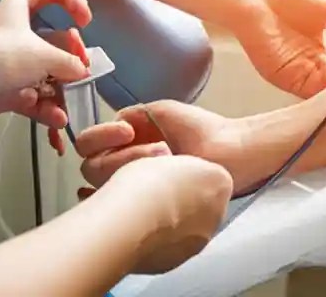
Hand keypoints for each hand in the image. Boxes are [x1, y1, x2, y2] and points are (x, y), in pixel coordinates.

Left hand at [0, 0, 91, 151]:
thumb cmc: (0, 58)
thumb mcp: (44, 55)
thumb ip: (70, 63)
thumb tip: (80, 72)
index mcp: (20, 7)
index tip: (84, 21)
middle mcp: (16, 32)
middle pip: (55, 38)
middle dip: (72, 55)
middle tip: (80, 67)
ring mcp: (12, 62)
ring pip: (47, 71)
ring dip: (62, 89)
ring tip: (69, 102)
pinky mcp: (7, 89)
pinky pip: (35, 97)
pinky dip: (47, 108)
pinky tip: (58, 119)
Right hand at [76, 101, 254, 194]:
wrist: (236, 154)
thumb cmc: (203, 131)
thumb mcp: (163, 112)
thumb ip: (133, 116)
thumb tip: (112, 128)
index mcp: (125, 144)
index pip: (89, 145)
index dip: (100, 138)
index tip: (127, 133)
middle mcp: (125, 168)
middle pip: (94, 168)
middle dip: (122, 158)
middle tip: (161, 152)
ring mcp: (137, 191)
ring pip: (109, 188)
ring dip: (134, 172)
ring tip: (169, 165)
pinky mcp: (152, 212)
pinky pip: (125, 210)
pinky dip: (122, 204)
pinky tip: (132, 201)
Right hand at [92, 155, 232, 273]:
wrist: (126, 224)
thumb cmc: (142, 185)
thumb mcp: (160, 156)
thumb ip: (176, 165)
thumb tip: (168, 169)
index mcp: (219, 181)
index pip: (209, 174)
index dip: (185, 172)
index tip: (166, 173)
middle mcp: (218, 213)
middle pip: (203, 203)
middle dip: (183, 199)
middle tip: (154, 194)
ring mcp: (200, 241)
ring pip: (188, 228)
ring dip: (172, 222)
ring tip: (143, 214)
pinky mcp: (180, 261)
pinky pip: (172, 247)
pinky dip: (160, 241)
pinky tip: (140, 232)